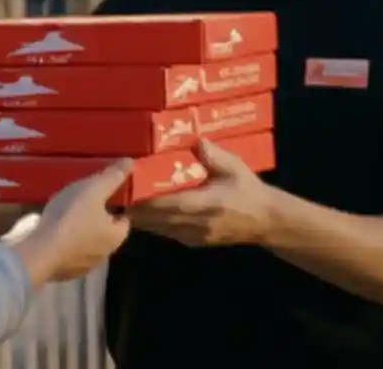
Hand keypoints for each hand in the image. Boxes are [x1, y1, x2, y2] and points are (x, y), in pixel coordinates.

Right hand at [13, 159, 132, 284]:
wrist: (40, 252)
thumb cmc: (70, 218)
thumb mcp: (93, 190)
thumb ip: (112, 177)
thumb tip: (131, 162)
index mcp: (115, 236)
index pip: (124, 221)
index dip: (117, 209)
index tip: (106, 198)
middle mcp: (104, 254)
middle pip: (106, 234)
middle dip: (97, 221)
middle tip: (83, 204)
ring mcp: (83, 267)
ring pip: (87, 246)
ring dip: (80, 234)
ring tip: (65, 217)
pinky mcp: (64, 273)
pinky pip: (68, 256)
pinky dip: (64, 246)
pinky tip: (52, 234)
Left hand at [128, 139, 275, 247]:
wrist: (266, 221)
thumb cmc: (248, 190)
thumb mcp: (234, 167)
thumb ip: (213, 155)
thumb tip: (196, 140)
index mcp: (206, 204)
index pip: (168, 204)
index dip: (145, 199)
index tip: (127, 189)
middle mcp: (197, 224)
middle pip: (157, 219)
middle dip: (136, 209)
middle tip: (116, 195)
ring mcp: (195, 236)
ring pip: (159, 229)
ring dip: (142, 218)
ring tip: (124, 203)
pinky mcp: (194, 243)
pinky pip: (168, 233)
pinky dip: (154, 224)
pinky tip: (143, 214)